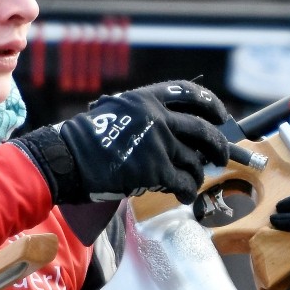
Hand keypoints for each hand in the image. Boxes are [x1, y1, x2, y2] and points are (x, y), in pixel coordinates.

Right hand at [11, 80, 231, 204]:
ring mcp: (159, 144)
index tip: (221, 116)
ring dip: (197, 174)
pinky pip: (184, 182)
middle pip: (203, 130)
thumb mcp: (117, 111)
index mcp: (147, 99)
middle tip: (220, 156)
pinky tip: (184, 196)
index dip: (211, 104)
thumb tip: (174, 130)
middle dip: (217, 145)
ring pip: (194, 161)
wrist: (68, 159)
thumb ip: (145, 114)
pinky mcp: (156, 170)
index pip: (189, 93)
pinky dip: (188, 191)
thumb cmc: (87, 139)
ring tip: (192, 182)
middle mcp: (158, 118)